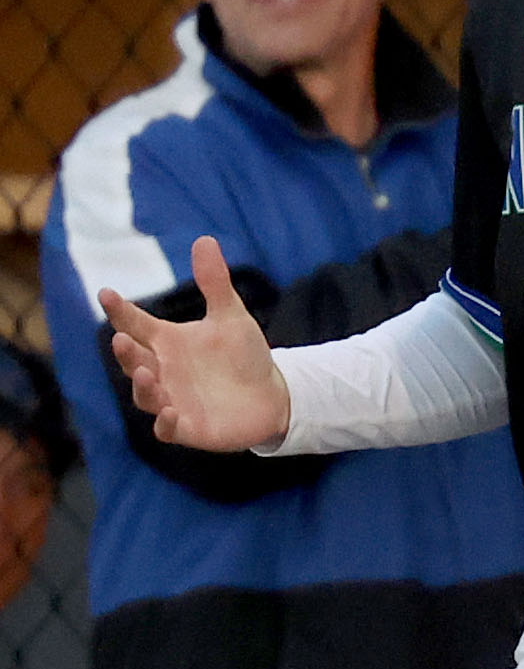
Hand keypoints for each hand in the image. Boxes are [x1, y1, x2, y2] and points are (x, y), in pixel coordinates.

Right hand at [98, 236, 290, 451]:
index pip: (136, 324)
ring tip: (146, 372)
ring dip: (142, 386)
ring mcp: (171, 400)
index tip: (106, 293)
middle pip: (135, 361)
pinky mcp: (186, 427)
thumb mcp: (230, 316)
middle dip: (126, 352)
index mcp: (168, 342)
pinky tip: (171, 411)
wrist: (271, 395)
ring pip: (144, 395)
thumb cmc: (244, 355)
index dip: (120, 310)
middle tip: (122, 340)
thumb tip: (204, 239)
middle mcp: (163, 371)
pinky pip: (166, 429)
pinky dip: (165, 422)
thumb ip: (215, 282)